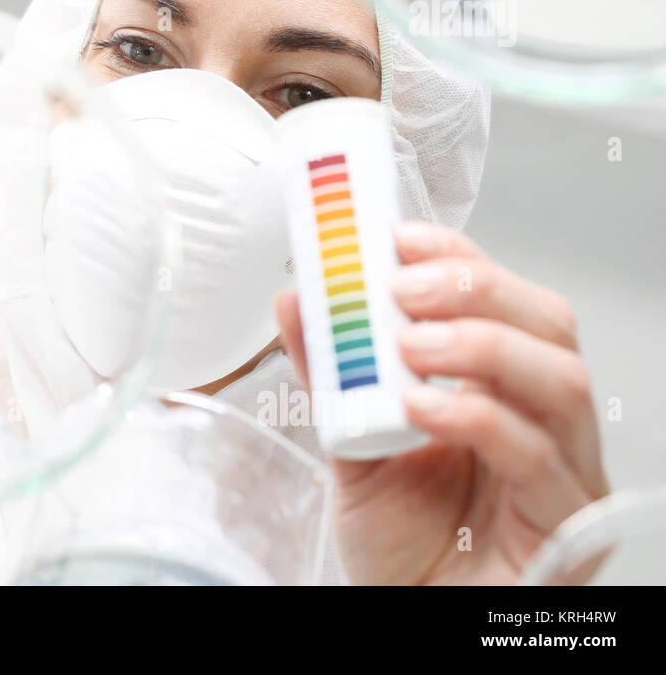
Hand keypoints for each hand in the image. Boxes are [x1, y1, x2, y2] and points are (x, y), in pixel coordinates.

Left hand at [275, 220, 609, 584]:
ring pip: (559, 379)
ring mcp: (561, 471)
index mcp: (499, 388)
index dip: (458, 256)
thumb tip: (297, 298)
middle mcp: (541, 420)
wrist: (407, 620)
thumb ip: (330, 375)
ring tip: (409, 346)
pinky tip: (422, 407)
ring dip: (479, 346)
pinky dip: (477, 417)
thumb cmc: (399, 544)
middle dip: (474, 288)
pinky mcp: (562, 524)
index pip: (501, 299)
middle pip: (546, 323)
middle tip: (403, 287)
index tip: (397, 237)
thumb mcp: (350, 445)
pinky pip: (537, 456)